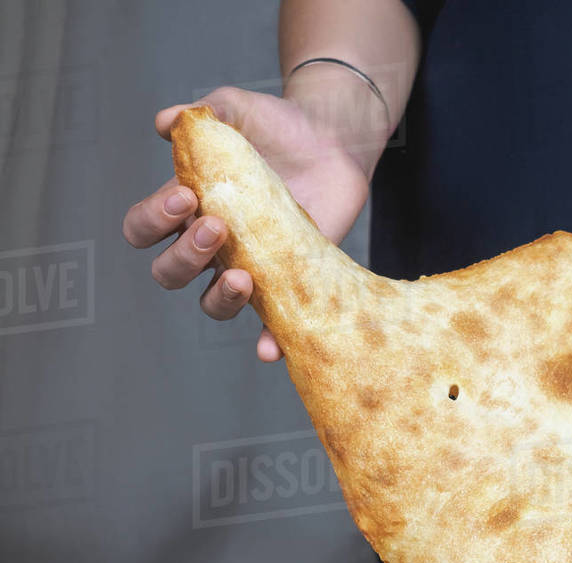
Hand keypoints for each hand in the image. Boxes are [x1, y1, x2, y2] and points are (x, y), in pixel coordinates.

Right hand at [121, 86, 369, 361]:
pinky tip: (270, 348)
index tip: (187, 196)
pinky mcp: (289, 282)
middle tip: (218, 226)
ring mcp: (250, 266)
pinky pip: (272, 326)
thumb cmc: (276, 127)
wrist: (333, 141)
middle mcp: (211, 245)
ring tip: (243, 277)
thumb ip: (201, 114)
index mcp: (186, 208)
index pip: (144, 229)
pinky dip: (268, 342)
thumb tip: (166, 122)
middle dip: (185, 256)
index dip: (153, 221)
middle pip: (170, 272)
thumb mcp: (235, 110)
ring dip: (217, 298)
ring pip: (211, 304)